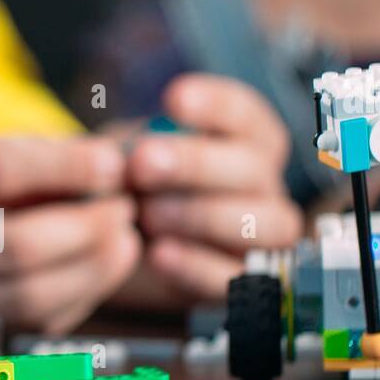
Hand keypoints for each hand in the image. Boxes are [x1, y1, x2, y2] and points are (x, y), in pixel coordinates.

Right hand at [0, 137, 140, 336]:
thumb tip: (92, 166)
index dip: (63, 165)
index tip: (109, 161)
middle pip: (18, 249)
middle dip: (91, 227)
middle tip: (127, 207)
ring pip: (26, 302)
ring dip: (92, 272)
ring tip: (123, 241)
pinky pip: (17, 333)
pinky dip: (67, 305)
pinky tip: (89, 277)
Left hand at [125, 74, 301, 299]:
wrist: (117, 243)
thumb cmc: (131, 184)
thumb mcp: (126, 158)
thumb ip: (130, 151)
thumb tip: (116, 154)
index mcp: (245, 141)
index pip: (248, 115)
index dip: (217, 106)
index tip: (172, 99)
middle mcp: (262, 185)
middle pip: (254, 169)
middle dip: (197, 163)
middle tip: (143, 163)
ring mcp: (260, 236)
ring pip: (261, 223)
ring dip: (203, 216)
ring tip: (149, 215)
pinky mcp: (240, 281)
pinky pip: (235, 276)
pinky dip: (197, 266)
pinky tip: (158, 254)